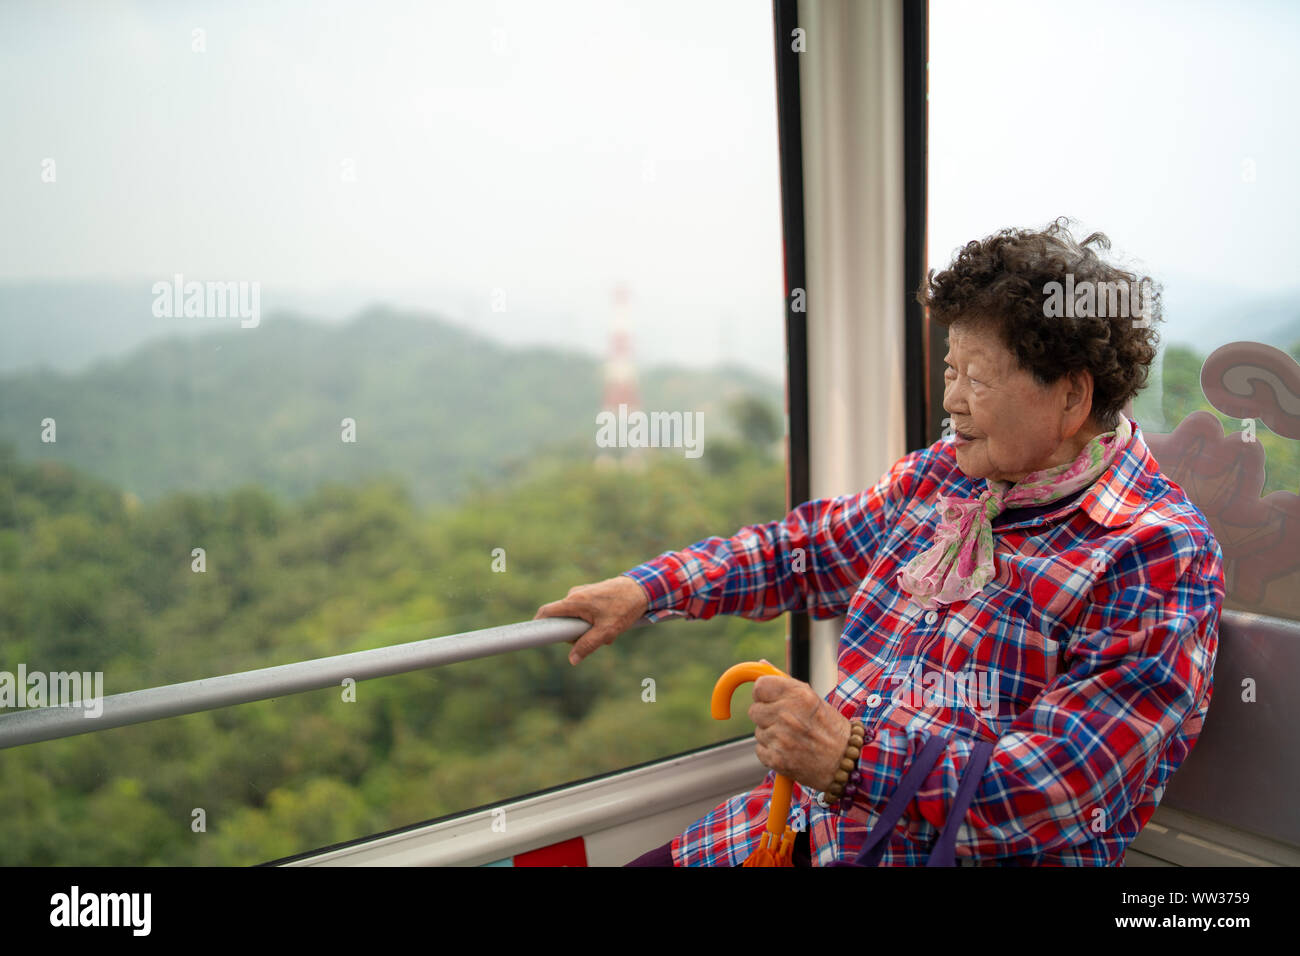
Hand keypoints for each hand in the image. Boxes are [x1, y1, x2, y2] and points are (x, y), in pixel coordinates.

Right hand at [533, 575, 648, 664]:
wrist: (642, 588)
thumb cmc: (624, 607)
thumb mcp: (606, 631)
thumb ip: (587, 645)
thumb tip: (572, 660)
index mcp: (574, 602)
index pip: (546, 612)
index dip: (538, 624)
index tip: (536, 636)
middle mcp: (575, 595)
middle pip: (563, 620)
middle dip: (576, 634)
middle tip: (595, 638)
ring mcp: (583, 594)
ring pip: (577, 618)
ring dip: (589, 629)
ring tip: (609, 630)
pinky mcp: (591, 595)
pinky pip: (585, 613)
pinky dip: (595, 622)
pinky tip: (611, 624)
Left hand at [748, 669, 851, 792]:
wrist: (847, 761)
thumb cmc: (830, 728)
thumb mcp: (812, 698)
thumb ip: (785, 683)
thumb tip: (761, 664)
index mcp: (799, 696)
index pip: (760, 687)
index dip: (762, 693)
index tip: (768, 699)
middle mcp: (788, 715)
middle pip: (754, 711)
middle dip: (766, 716)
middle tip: (785, 722)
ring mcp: (781, 739)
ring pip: (758, 732)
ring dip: (771, 735)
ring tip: (793, 738)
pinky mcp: (777, 759)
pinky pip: (760, 750)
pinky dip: (772, 752)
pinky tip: (789, 751)